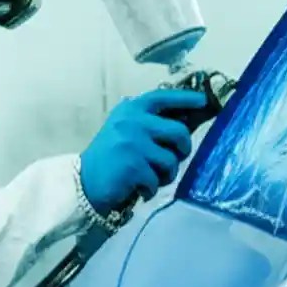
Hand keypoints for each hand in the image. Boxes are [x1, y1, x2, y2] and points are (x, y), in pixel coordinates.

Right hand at [79, 89, 206, 213]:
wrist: (84, 182)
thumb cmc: (111, 157)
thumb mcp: (127, 131)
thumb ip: (151, 124)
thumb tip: (189, 119)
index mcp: (131, 109)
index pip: (162, 97)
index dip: (185, 98)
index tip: (203, 101)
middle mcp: (132, 121)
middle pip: (179, 131)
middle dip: (183, 148)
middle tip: (177, 158)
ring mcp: (132, 142)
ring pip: (171, 160)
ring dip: (166, 174)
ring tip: (152, 178)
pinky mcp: (133, 165)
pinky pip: (157, 179)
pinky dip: (151, 188)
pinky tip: (139, 188)